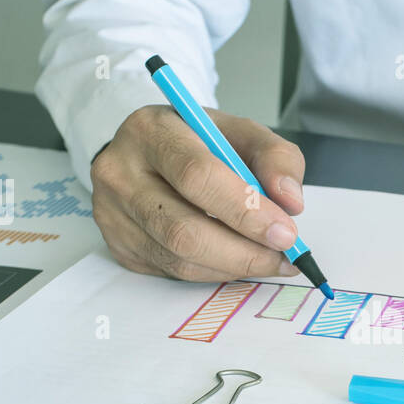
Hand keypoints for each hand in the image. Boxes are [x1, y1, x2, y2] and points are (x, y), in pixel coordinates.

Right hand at [90, 104, 305, 280]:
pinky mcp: (118, 245)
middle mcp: (121, 173)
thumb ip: (274, 157)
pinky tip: (235, 260)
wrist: (146, 152)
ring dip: (233, 267)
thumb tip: (290, 202)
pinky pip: (172, 271)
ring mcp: (113, 214)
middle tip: (283, 257)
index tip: (285, 233)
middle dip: (244, 251)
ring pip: (179, 258)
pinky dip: (213, 272)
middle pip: (184, 229)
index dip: (245, 211)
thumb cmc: (196, 141)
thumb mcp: (238, 132)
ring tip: (267, 260)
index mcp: (151, 131)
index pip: (197, 176)